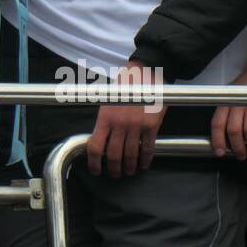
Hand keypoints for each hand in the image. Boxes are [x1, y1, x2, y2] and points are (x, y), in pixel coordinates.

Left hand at [87, 62, 166, 177]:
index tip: (96, 170)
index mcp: (105, 117)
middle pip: (114, 155)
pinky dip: (146, 159)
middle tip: (115, 174)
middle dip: (114, 169)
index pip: (95, 146)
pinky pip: (148, 148)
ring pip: (131, 155)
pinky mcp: (151, 125)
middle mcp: (119, 123)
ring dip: (130, 167)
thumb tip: (101, 138)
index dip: (94, 162)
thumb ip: (105, 119)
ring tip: (129, 171)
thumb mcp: (108, 100)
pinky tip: (144, 164)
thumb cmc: (124, 84)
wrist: (145, 72)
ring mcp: (136, 125)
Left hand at [210, 56, 246, 159]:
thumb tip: (228, 133)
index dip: (217, 139)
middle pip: (233, 130)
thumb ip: (230, 109)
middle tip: (241, 156)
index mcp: (227, 100)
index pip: (217, 122)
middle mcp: (238, 102)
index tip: (220, 153)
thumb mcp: (234, 93)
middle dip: (237, 147)